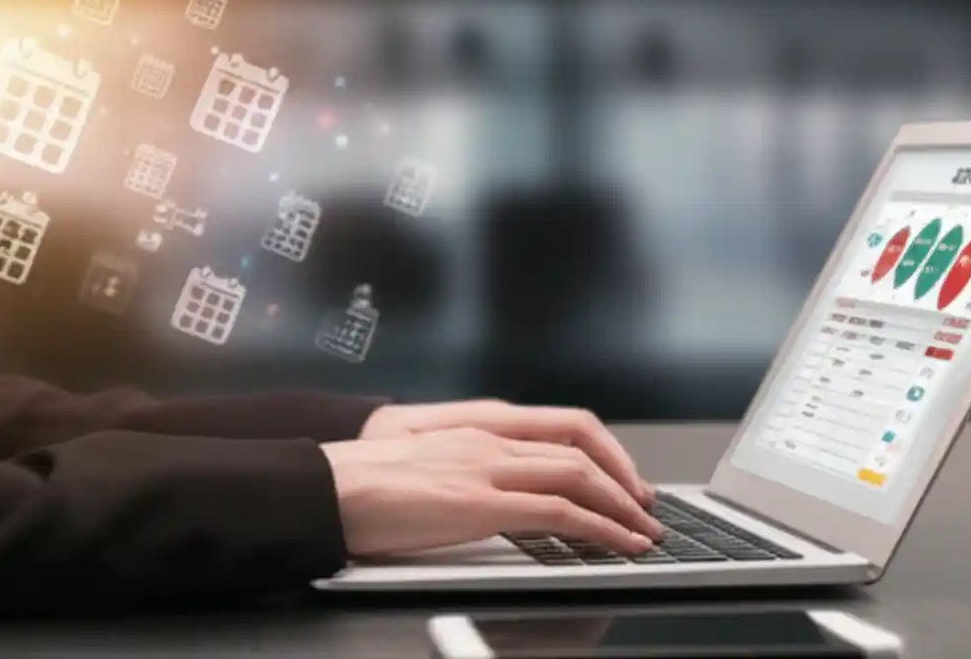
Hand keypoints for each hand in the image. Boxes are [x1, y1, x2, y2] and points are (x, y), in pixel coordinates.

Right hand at [320, 427, 664, 557]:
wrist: (325, 487)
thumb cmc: (362, 483)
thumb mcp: (427, 464)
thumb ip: (469, 469)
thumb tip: (498, 493)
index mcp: (477, 428)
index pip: (563, 426)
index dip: (605, 450)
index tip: (623, 477)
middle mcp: (488, 440)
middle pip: (581, 448)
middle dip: (624, 480)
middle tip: (645, 509)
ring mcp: (485, 468)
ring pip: (578, 476)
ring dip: (620, 506)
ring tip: (642, 532)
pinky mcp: (478, 504)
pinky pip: (557, 512)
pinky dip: (598, 527)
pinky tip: (615, 543)